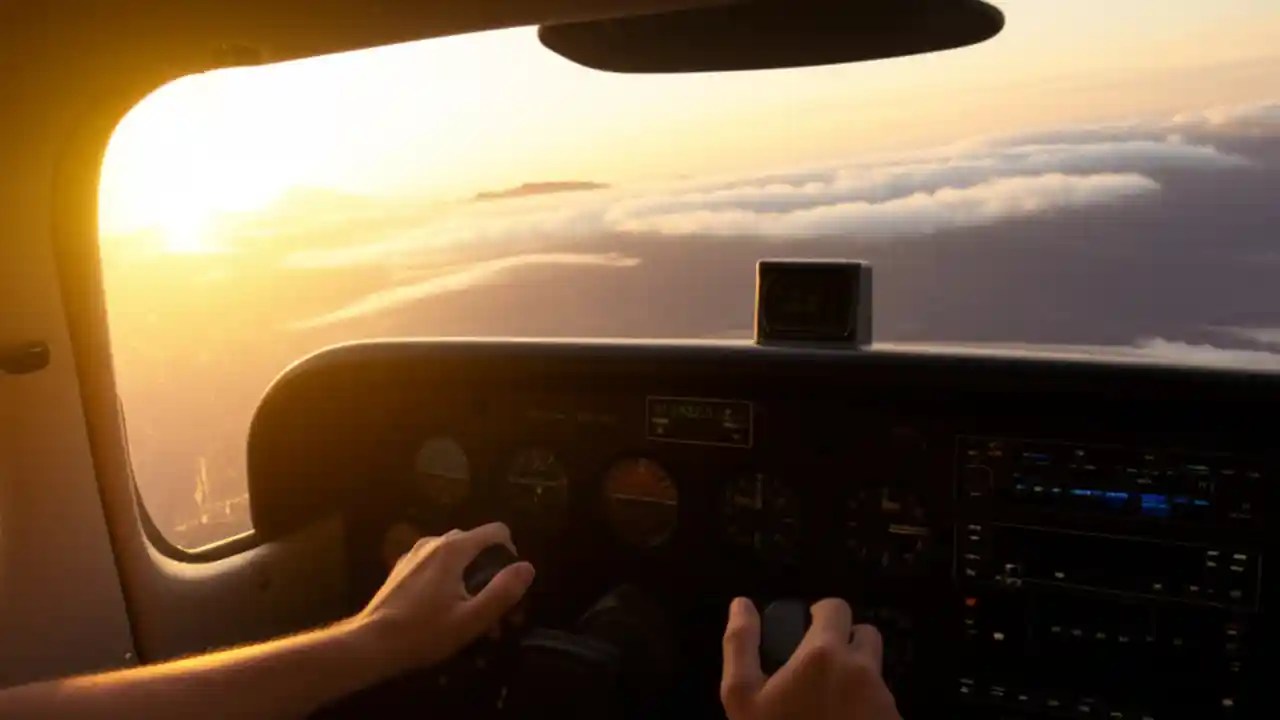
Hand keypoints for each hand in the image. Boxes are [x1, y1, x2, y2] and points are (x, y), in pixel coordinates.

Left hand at [352, 522, 535, 674]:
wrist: (371, 643)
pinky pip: (436, 564)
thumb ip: (503, 592)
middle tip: (494, 606)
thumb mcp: (471, 619)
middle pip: (476, 544)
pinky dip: (448, 579)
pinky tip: (444, 609)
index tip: (509, 583)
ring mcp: (415, 553)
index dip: (511, 553)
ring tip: (470, 613)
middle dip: (491, 570)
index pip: (497, 531)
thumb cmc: (424, 632)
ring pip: (455, 555)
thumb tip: (527, 567)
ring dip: (469, 577)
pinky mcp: (402, 568)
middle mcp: (434, 542)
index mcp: (454, 549)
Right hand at [720, 598, 900, 719]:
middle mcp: (862, 669)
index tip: (805, 633)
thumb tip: (741, 603)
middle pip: (865, 635)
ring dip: (856, 677)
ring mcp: (883, 699)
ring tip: (828, 704)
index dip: (820, 615)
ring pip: (874, 672)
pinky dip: (865, 707)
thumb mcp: (742, 698)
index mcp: (825, 653)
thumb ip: (740, 645)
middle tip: (817, 669)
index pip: (836, 608)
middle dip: (845, 643)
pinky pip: (881, 703)